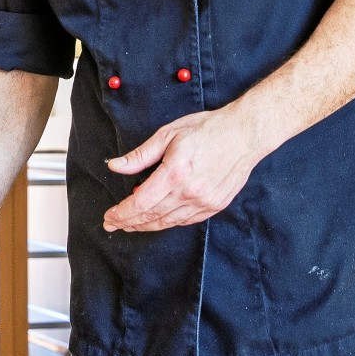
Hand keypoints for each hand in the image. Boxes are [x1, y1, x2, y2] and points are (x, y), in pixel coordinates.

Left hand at [102, 108, 266, 231]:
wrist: (244, 134)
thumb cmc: (207, 129)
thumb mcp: (167, 135)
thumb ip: (140, 156)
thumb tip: (115, 166)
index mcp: (175, 173)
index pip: (140, 203)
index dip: (122, 214)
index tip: (109, 217)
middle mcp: (190, 192)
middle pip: (152, 217)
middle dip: (128, 223)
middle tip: (112, 224)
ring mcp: (204, 202)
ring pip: (168, 222)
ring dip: (146, 226)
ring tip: (130, 225)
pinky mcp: (215, 206)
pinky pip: (185, 220)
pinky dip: (168, 222)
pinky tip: (157, 219)